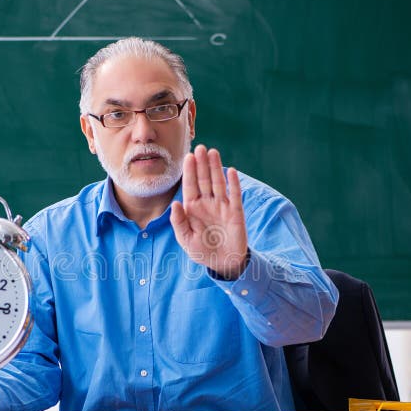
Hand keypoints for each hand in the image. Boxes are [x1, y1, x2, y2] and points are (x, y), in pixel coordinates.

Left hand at [170, 145, 248, 279]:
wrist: (222, 263)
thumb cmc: (201, 251)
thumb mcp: (186, 239)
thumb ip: (179, 222)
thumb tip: (175, 204)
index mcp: (193, 208)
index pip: (190, 186)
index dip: (189, 171)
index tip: (188, 157)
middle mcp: (207, 203)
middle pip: (204, 180)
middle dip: (202, 164)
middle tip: (201, 148)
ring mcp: (222, 206)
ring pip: (218, 183)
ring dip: (216, 168)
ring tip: (213, 152)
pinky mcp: (236, 212)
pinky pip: (235, 195)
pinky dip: (234, 183)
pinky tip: (231, 171)